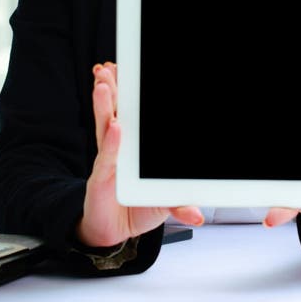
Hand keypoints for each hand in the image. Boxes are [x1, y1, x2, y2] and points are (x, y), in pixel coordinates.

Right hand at [75, 62, 203, 247]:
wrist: (114, 233)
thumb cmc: (136, 207)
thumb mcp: (163, 202)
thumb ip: (179, 202)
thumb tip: (199, 215)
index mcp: (132, 146)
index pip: (128, 113)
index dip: (124, 93)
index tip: (123, 70)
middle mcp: (119, 148)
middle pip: (114, 112)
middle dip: (112, 89)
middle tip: (110, 68)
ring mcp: (109, 160)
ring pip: (106, 127)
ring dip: (104, 105)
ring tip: (102, 84)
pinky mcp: (101, 178)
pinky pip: (108, 157)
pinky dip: (113, 143)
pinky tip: (115, 127)